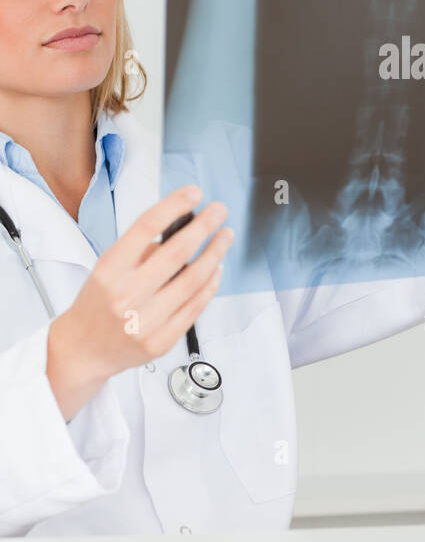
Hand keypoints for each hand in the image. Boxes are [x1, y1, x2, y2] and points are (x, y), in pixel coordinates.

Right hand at [46, 185, 233, 421]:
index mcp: (110, 270)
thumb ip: (141, 250)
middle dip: (204, 227)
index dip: (174, 206)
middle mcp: (126, 294)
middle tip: (219, 211)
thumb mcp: (108, 268)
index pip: (146, 228)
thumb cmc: (98, 302)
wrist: (83, 349)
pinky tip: (216, 269)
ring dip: (214, 254)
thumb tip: (185, 228)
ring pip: (192, 281)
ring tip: (225, 236)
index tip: (194, 193)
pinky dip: (210, 285)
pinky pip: (195, 308)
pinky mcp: (161, 342)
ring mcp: (144, 321)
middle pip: (176, 253)